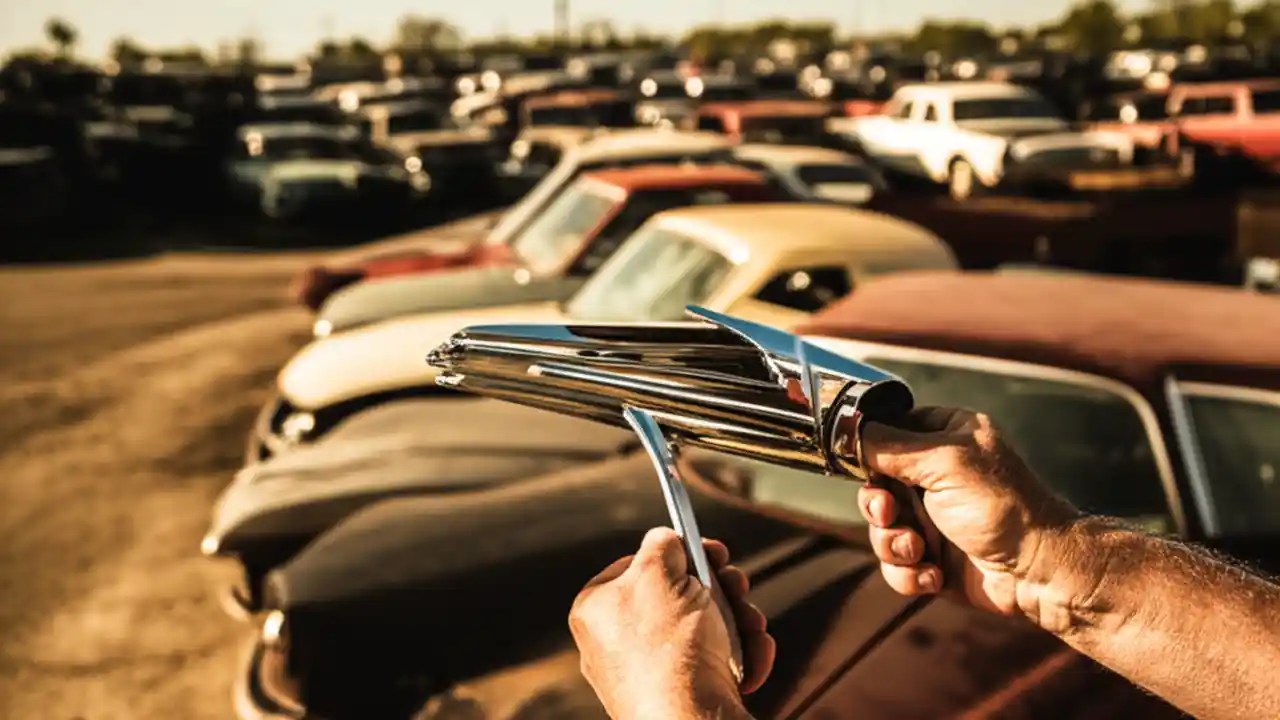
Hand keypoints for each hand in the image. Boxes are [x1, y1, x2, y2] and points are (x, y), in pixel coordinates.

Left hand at [569, 528, 773, 719]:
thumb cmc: (668, 648)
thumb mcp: (658, 570)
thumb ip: (661, 543)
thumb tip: (664, 540)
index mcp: (596, 610)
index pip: (638, 566)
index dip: (679, 554)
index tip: (711, 551)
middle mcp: (614, 644)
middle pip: (677, 598)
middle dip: (720, 590)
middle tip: (738, 585)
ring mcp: (647, 675)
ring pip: (703, 630)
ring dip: (738, 622)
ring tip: (753, 627)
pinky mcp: (678, 699)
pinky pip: (712, 665)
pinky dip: (740, 657)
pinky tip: (753, 658)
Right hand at [852, 407, 1079, 616]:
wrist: (1038, 573)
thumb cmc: (1001, 506)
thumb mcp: (943, 461)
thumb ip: (890, 445)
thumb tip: (844, 429)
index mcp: (945, 437)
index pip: (888, 432)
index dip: (870, 453)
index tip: (864, 468)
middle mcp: (936, 475)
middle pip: (875, 485)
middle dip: (878, 507)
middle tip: (891, 514)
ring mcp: (933, 518)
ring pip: (880, 528)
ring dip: (893, 543)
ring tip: (920, 551)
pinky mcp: (932, 557)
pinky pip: (895, 564)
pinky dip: (909, 573)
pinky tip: (935, 575)